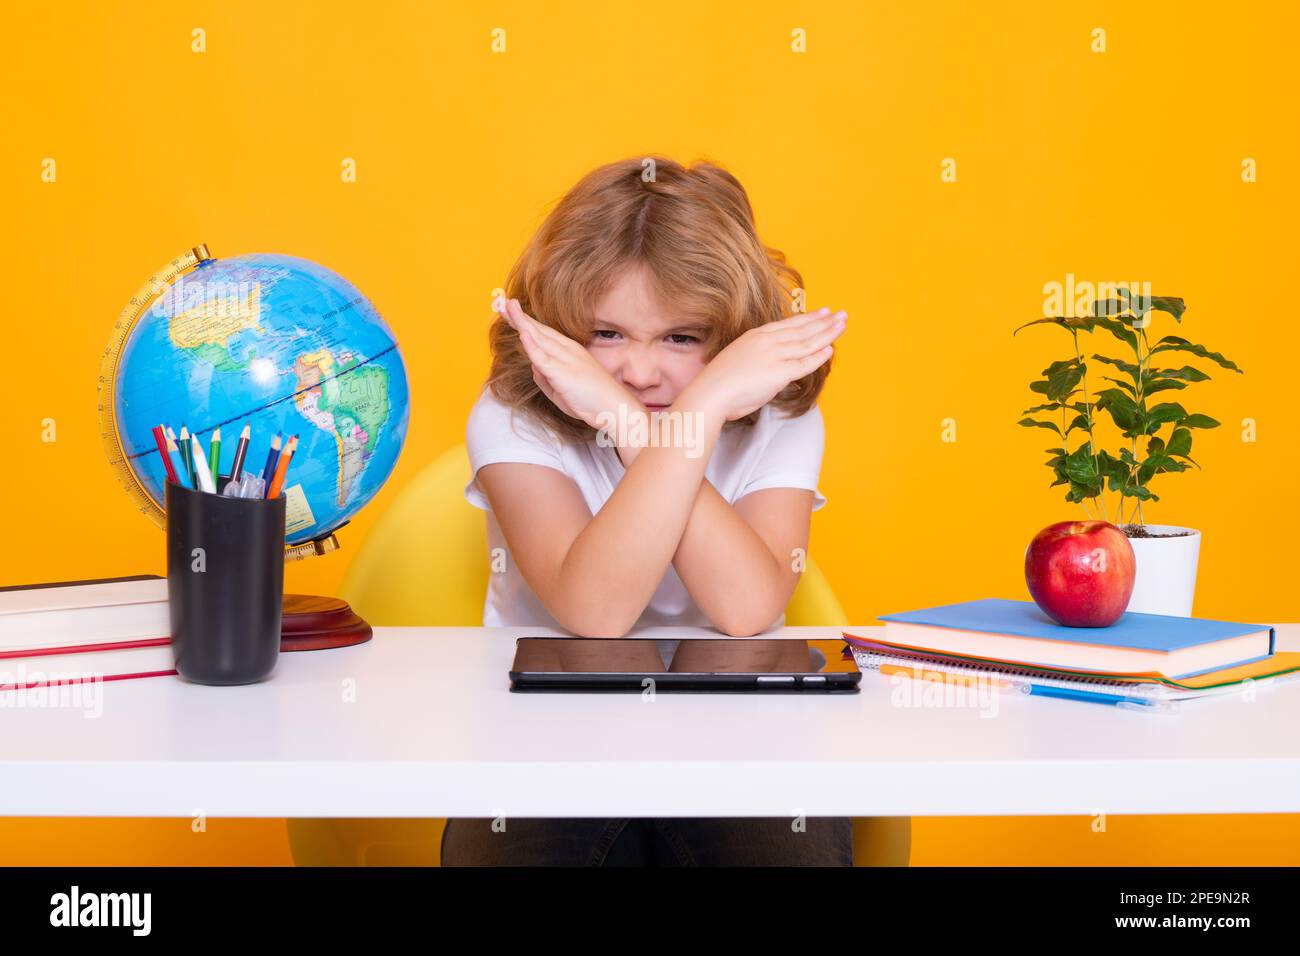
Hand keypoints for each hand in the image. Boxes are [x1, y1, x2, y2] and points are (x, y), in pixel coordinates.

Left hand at [500, 298, 641, 430]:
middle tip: (503, 303)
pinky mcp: (563, 371)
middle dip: (519, 316)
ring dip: (521, 321)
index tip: (512, 312)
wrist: (612, 408)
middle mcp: (567, 351)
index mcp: (569, 352)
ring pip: (539, 337)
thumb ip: (546, 378)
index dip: (526, 322)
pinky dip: (531, 344)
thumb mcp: (561, 390)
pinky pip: (543, 356)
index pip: (543, 333)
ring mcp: (565, 359)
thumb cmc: (591, 401)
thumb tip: (533, 368)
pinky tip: (522, 331)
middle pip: (539, 330)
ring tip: (507, 307)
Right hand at [678, 308, 846, 421]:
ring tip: (842, 325)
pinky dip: (819, 356)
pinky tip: (831, 349)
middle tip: (841, 313)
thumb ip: (757, 360)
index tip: (822, 312)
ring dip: (827, 333)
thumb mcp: (739, 361)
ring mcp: (774, 355)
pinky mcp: (779, 373)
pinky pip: (805, 363)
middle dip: (823, 321)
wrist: (710, 393)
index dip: (808, 318)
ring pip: (807, 342)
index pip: (788, 324)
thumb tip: (770, 367)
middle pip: (802, 329)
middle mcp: (767, 341)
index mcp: (756, 336)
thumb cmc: (718, 383)